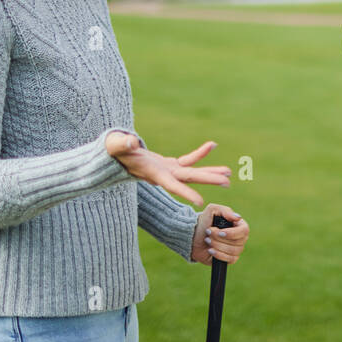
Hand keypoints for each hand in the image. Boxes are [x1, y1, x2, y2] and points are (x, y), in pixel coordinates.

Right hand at [107, 132, 230, 206]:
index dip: (185, 192)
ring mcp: (167, 170)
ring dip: (210, 172)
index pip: (171, 185)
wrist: (113, 157)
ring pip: (192, 172)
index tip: (200, 201)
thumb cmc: (113, 151)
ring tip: (229, 173)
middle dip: (208, 180)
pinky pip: (188, 159)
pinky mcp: (168, 165)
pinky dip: (200, 153)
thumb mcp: (116, 145)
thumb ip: (123, 144)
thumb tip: (131, 141)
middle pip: (189, 178)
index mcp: (152, 173)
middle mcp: (163, 175)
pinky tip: (212, 145)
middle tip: (227, 182)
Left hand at [191, 204, 248, 265]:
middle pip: (237, 242)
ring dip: (217, 245)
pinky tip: (210, 250)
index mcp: (239, 225)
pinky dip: (218, 255)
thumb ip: (225, 211)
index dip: (232, 233)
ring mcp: (236, 249)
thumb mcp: (212, 210)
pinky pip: (230, 260)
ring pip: (233, 251)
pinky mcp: (230, 258)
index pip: (244, 231)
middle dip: (219, 239)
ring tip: (207, 240)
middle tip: (208, 234)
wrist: (194, 236)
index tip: (220, 232)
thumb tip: (238, 218)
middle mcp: (240, 237)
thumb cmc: (204, 222)